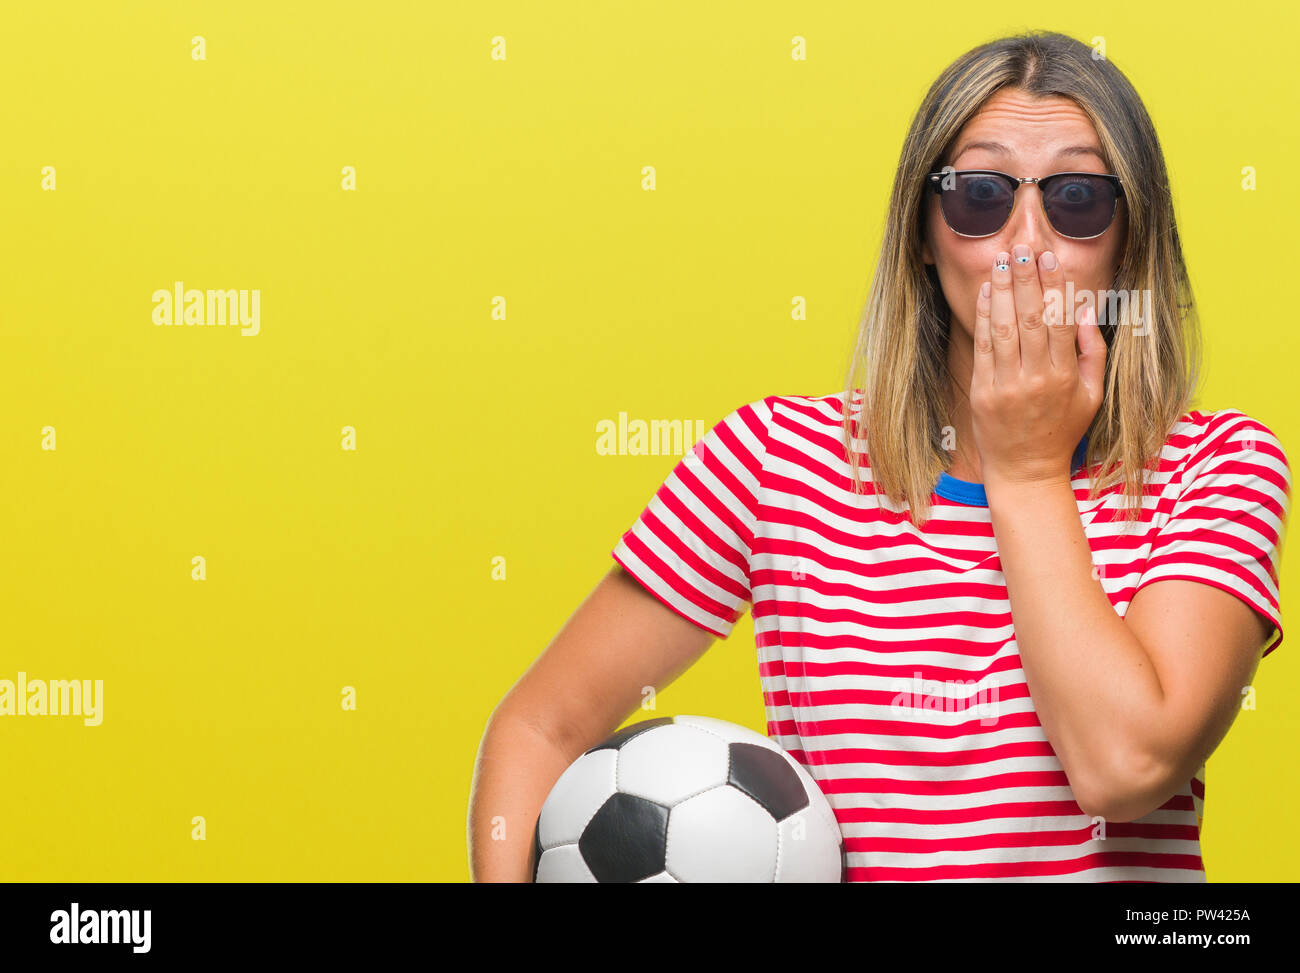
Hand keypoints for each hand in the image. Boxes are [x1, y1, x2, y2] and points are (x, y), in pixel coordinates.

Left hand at [970, 243, 1105, 488]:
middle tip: (1022, 248)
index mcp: (1066, 376)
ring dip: (1003, 291)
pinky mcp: (983, 392)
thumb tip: (1085, 310)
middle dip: (1026, 279)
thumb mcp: (1092, 395)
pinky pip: (983, 347)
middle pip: (1031, 318)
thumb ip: (1093, 352)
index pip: (1059, 321)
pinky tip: (987, 292)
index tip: (1050, 258)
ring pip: (1005, 328)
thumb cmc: (1061, 430)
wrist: (1025, 470)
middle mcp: (1037, 378)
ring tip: (1003, 261)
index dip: (1054, 287)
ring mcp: (1007, 385)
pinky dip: (984, 316)